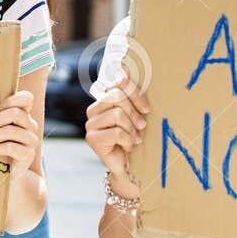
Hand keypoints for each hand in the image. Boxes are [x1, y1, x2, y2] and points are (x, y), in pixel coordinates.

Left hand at [0, 89, 38, 169]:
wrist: (2, 170)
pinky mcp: (28, 155)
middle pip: (16, 113)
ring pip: (12, 130)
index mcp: (23, 114)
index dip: (12, 100)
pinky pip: (11, 147)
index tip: (0, 108)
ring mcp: (31, 141)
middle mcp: (30, 126)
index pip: (27, 98)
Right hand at [85, 73, 148, 198]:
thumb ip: (133, 96)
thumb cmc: (137, 138)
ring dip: (132, 129)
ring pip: (117, 114)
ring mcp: (90, 124)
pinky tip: (128, 147)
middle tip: (142, 127)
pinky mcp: (91, 138)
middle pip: (116, 97)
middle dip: (134, 113)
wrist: (132, 168)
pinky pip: (116, 132)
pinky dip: (128, 140)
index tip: (146, 109)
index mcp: (105, 99)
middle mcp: (94, 109)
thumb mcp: (138, 115)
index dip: (133, 92)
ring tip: (135, 138)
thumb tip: (125, 69)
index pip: (116, 82)